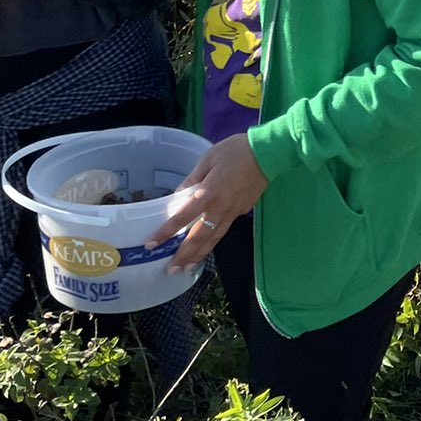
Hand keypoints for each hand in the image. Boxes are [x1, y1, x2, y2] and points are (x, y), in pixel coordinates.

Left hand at [150, 132, 268, 274]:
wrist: (269, 153)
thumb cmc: (236, 151)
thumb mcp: (209, 158)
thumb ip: (192, 178)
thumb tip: (178, 194)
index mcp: (208, 193)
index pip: (182, 218)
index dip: (166, 233)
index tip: (151, 245)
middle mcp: (219, 208)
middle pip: (199, 237)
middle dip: (183, 255)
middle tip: (170, 269)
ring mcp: (233, 212)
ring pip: (213, 239)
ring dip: (199, 255)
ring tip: (186, 268)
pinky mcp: (242, 211)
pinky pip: (224, 230)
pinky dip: (213, 242)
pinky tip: (206, 247)